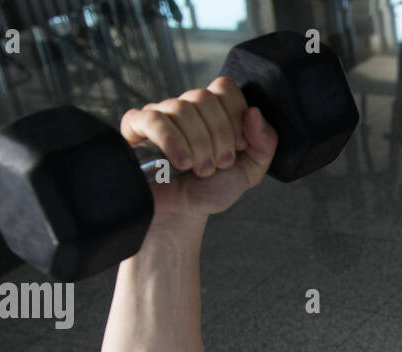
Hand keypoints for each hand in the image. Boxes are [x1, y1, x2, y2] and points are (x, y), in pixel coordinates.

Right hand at [119, 76, 278, 219]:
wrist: (181, 214)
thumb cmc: (210, 190)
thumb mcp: (249, 171)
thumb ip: (265, 143)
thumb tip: (254, 112)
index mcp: (213, 110)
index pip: (225, 87)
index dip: (235, 117)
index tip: (237, 146)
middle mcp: (186, 106)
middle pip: (204, 97)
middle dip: (218, 137)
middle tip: (217, 165)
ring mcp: (160, 113)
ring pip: (182, 108)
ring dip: (198, 145)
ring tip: (199, 169)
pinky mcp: (136, 125)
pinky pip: (154, 119)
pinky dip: (172, 142)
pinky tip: (181, 162)